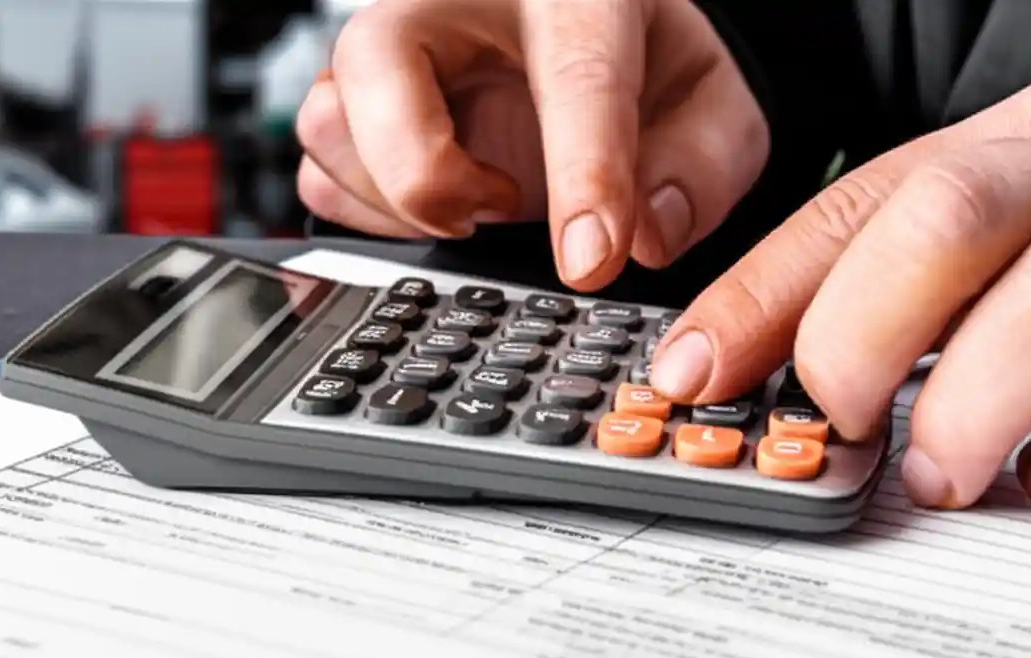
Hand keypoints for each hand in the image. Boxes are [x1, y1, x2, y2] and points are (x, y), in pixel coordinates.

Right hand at [295, 0, 767, 291]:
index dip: (582, 177)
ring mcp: (391, 50)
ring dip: (395, 196)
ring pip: (324, 120)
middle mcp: (453, 3)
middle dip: (428, 173)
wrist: (587, 22)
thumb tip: (646, 239)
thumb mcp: (710, 104)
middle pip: (374, 62)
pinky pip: (320, 170)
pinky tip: (444, 208)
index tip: (592, 260)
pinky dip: (371, 213)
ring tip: (476, 206)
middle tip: (496, 208)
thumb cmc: (643, 59)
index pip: (573, 76)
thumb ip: (700, 169)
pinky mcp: (357, 103)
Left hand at [650, 71, 1030, 516]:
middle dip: (859, 332)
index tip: (690, 372)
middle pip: (953, 212)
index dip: (761, 292)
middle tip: (837, 419)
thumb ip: (906, 281)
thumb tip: (746, 361)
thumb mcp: (1023, 232)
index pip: (866, 199)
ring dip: (972, 401)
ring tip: (943, 472)